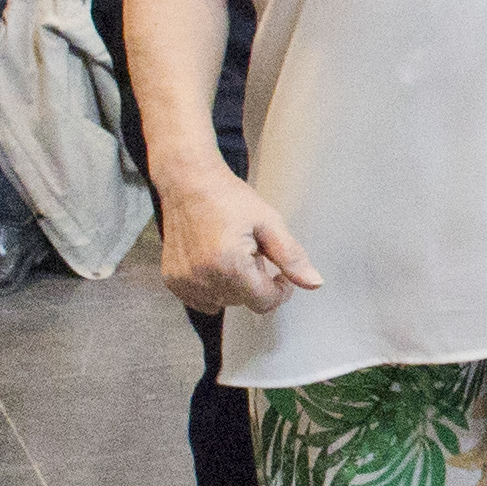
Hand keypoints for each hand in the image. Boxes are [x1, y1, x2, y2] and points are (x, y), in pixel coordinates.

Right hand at [154, 173, 322, 318]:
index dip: (280, 290)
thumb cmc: (228, 198)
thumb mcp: (269, 223)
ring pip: (224, 301)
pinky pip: (203, 299)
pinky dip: (213, 287)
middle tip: (252, 250)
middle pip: (244, 302)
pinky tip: (214, 261)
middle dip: (255, 282)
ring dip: (234, 285)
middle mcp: (204, 278)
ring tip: (232, 252)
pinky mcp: (172, 281)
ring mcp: (184, 282)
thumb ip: (291, 257)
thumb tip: (314, 283)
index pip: (264, 302)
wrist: (188, 183)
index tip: (281, 274)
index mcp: (230, 265)